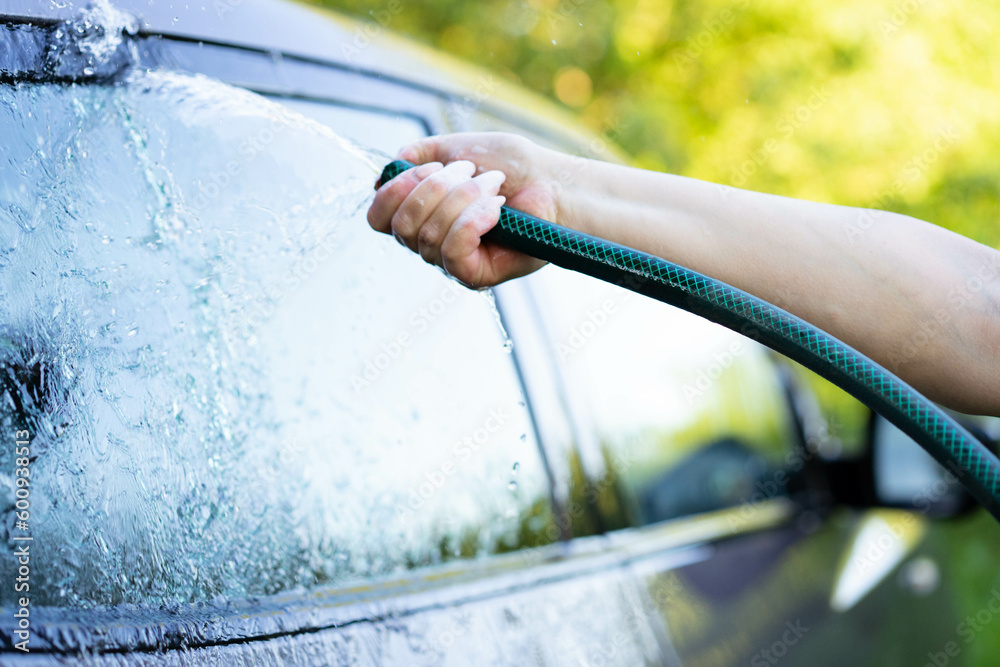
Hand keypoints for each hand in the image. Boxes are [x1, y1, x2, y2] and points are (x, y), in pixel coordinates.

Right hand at [367, 132, 563, 286]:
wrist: (554, 183)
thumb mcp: (458, 149)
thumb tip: (391, 166)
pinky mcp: (474, 276)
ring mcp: (451, 261)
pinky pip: (452, 251)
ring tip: (493, 186)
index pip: (379, 218)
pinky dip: (473, 221)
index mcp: (421, 214)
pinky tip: (497, 209)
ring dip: (463, 199)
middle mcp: (430, 243)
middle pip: (401, 225)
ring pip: (428, 235)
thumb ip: (420, 153)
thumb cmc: (513, 168)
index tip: (428, 167)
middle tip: (472, 172)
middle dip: (435, 188)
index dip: (394, 191)